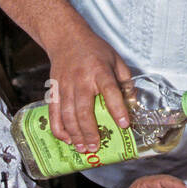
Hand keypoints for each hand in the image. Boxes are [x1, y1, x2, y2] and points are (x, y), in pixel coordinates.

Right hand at [45, 29, 133, 153]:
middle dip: (89, 131)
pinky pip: (54, 113)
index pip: (110, 91)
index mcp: (100, 71)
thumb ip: (125, 81)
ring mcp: (64, 85)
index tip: (123, 125)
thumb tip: (133, 103)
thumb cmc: (94, 50)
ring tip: (83, 148)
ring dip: (75, 134)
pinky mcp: (54, 90)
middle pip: (83, 109)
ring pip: (67, 114)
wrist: (66, 38)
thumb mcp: (116, 59)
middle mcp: (81, 79)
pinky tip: (67, 139)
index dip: (117, 109)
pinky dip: (59, 128)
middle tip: (96, 147)